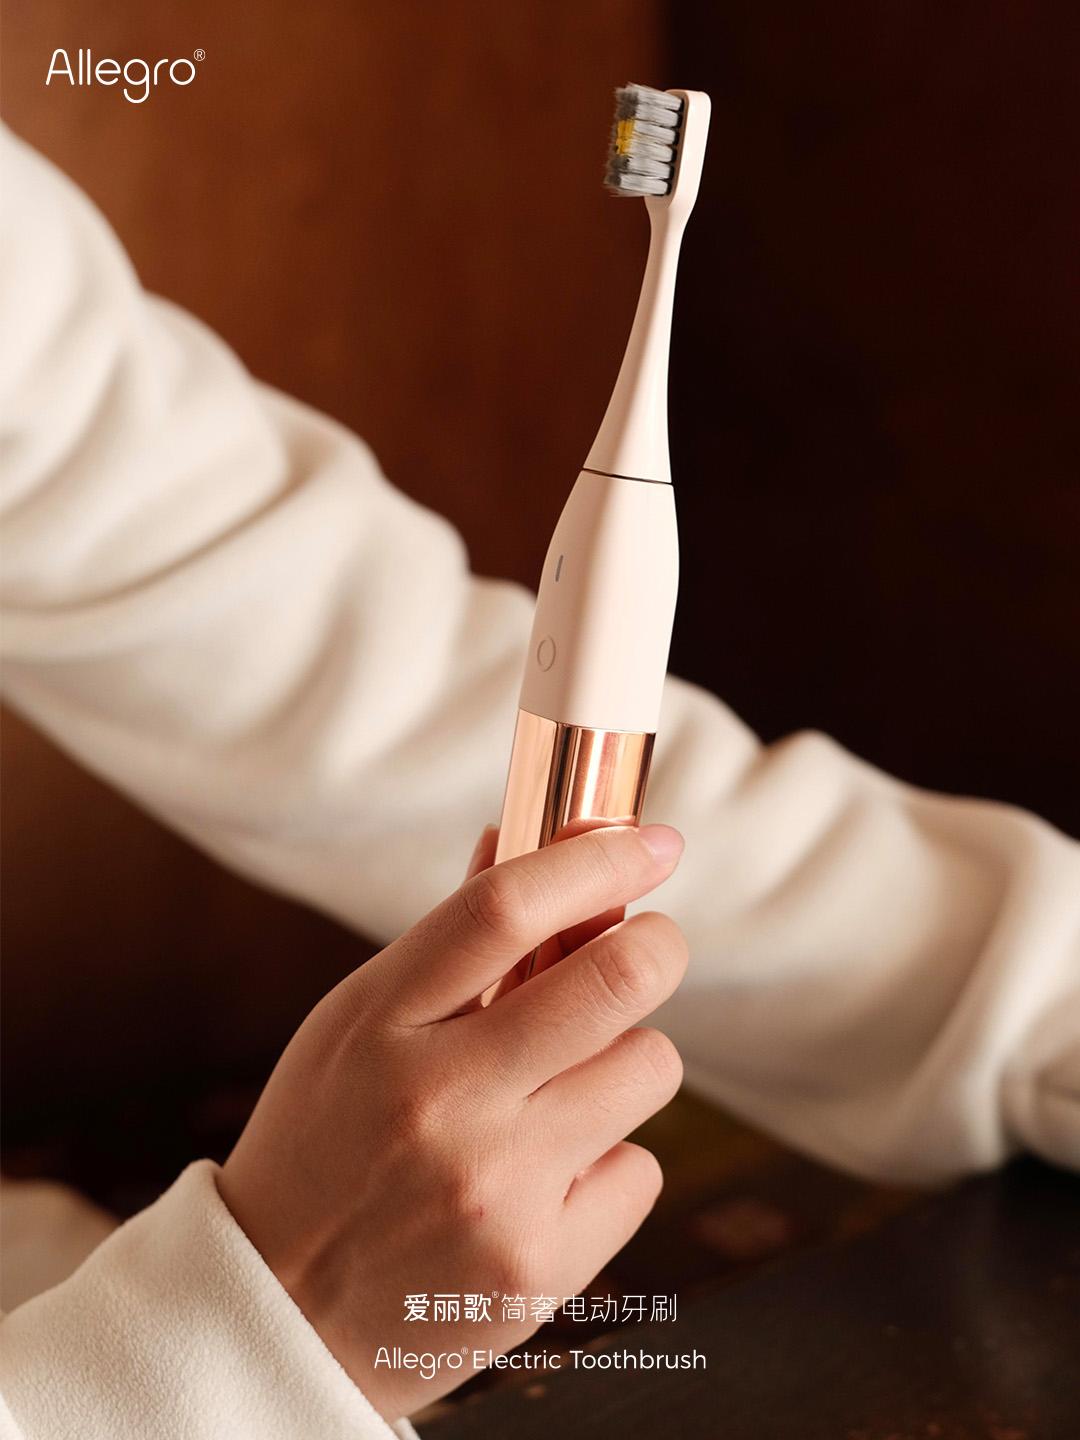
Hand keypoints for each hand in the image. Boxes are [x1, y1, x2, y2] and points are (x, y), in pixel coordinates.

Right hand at [218, 822, 686, 1420]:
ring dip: (627, 1059)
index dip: (596, 859)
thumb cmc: (326, 1140)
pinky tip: (546, 1181)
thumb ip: (450, 940)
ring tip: (567, 1086)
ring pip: (649, 1068)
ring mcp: (493, 1192)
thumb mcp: (359, 1024)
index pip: (504, 909)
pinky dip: (608, 1163)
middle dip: (657, 945)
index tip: (650, 840)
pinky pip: (640, 1169)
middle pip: (612, 982)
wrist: (281, 1312)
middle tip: (652, 945)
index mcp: (380, 1025)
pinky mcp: (539, 1268)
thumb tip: (517, 837)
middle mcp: (439, 1104)